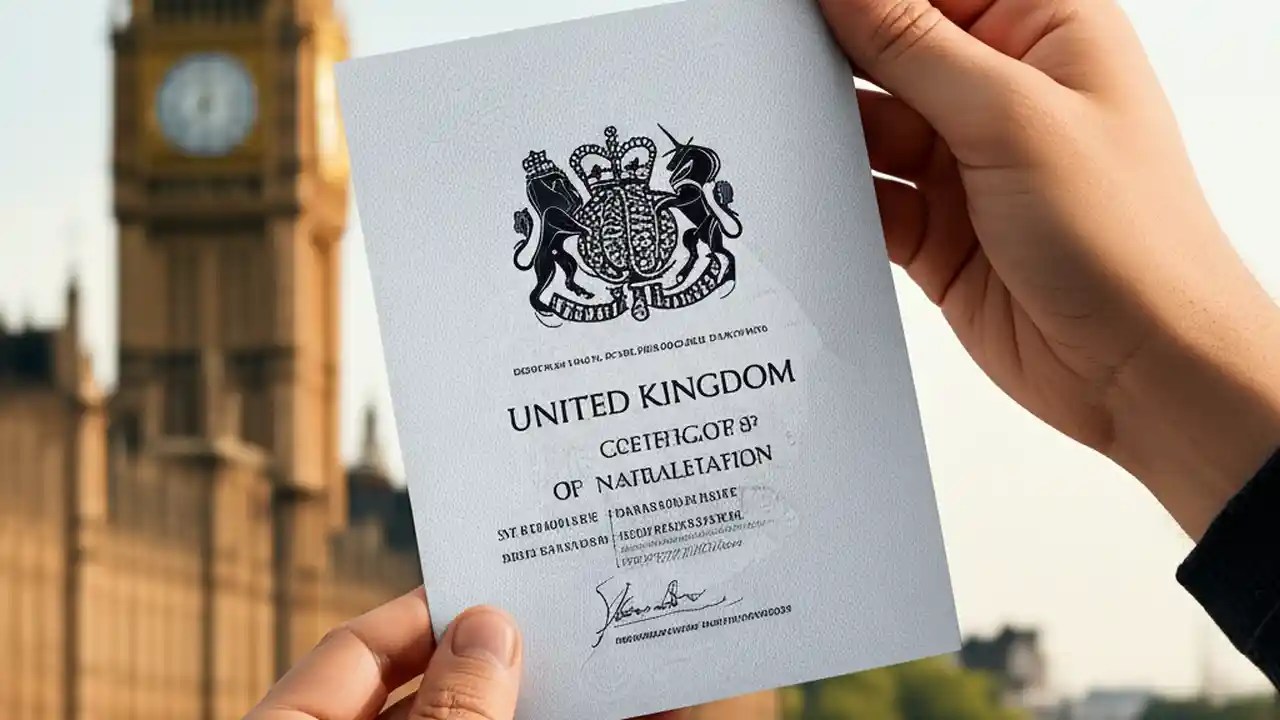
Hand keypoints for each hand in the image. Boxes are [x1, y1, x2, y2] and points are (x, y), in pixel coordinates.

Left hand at [245, 588, 690, 719]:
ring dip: (563, 701)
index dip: (437, 606)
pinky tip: (638, 717)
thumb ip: (453, 713)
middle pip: (436, 693)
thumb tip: (492, 627)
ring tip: (635, 668)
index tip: (511, 572)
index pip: (361, 649)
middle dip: (522, 656)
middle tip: (593, 610)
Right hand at [818, 0, 1279, 538]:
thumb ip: (915, 47)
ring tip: (772, 120)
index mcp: (1044, 30)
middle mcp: (1002, 91)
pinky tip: (800, 186)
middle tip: (767, 52)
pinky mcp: (936, 230)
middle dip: (836, 54)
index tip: (802, 7)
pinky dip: (834, 194)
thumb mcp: (1013, 116)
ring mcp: (965, 163)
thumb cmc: (1127, 236)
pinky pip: (866, 196)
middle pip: (893, 49)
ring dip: (828, 128)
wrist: (1142, 369)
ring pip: (870, 124)